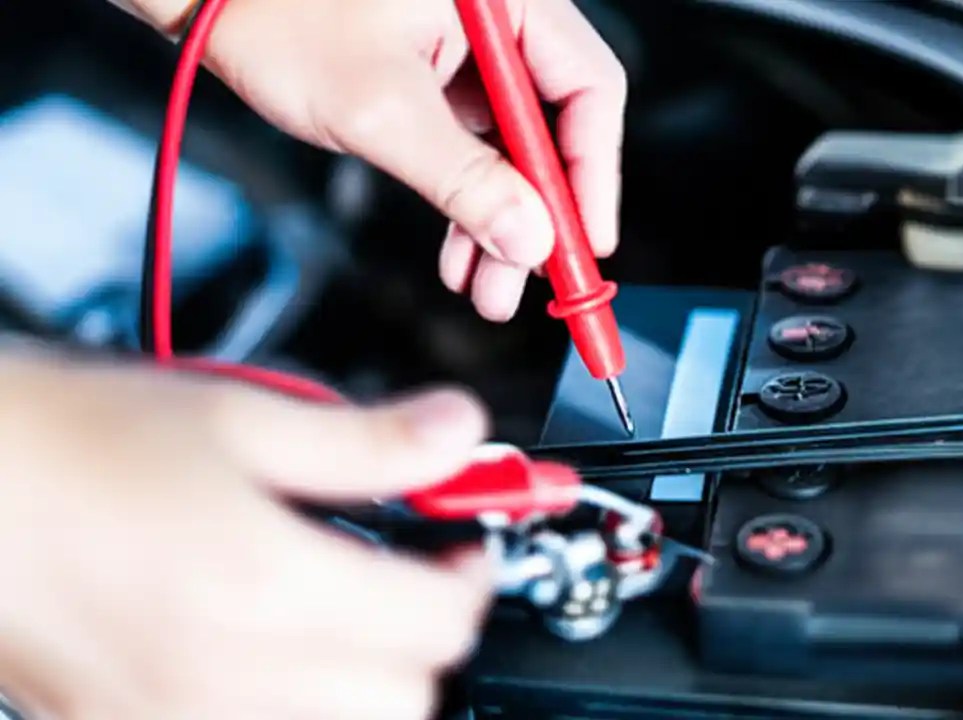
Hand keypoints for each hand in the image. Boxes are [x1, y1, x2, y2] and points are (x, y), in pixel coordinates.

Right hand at [0, 348, 492, 718]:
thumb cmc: (77, 443)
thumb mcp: (241, 417)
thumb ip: (370, 441)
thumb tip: (458, 436)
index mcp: (266, 586)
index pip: (439, 621)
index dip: (472, 574)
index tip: (461, 542)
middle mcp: (229, 674)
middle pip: (406, 699)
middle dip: (427, 635)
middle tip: (410, 574)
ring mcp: (180, 718)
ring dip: (368, 677)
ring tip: (340, 607)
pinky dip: (294, 705)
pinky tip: (271, 645)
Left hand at [135, 0, 625, 321]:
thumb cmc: (278, 16)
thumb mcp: (381, 112)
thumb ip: (465, 180)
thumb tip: (531, 240)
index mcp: (505, 0)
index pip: (590, 88)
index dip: (594, 174)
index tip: (585, 244)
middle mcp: (498, 22)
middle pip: (556, 127)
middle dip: (542, 215)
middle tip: (537, 283)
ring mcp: (470, 50)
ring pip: (514, 149)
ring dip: (503, 222)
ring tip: (489, 290)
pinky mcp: (439, 76)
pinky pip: (475, 148)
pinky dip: (469, 203)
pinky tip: (460, 255)